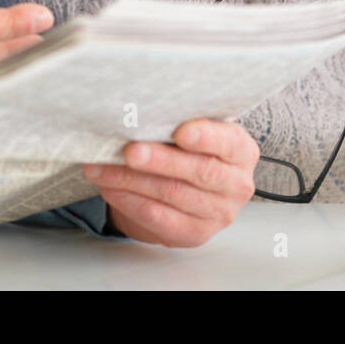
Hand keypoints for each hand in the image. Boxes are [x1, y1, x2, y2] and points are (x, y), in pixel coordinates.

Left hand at [82, 119, 259, 246]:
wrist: (187, 192)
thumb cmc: (189, 151)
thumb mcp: (196, 131)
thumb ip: (181, 121)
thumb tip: (143, 109)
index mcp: (241, 151)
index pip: (228, 143)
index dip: (205, 137)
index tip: (180, 131)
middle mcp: (236, 184)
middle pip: (199, 171)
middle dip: (160, 160)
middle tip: (130, 150)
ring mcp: (218, 213)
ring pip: (171, 194)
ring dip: (131, 179)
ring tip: (103, 165)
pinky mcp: (194, 234)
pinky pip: (156, 216)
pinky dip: (128, 199)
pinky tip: (109, 186)